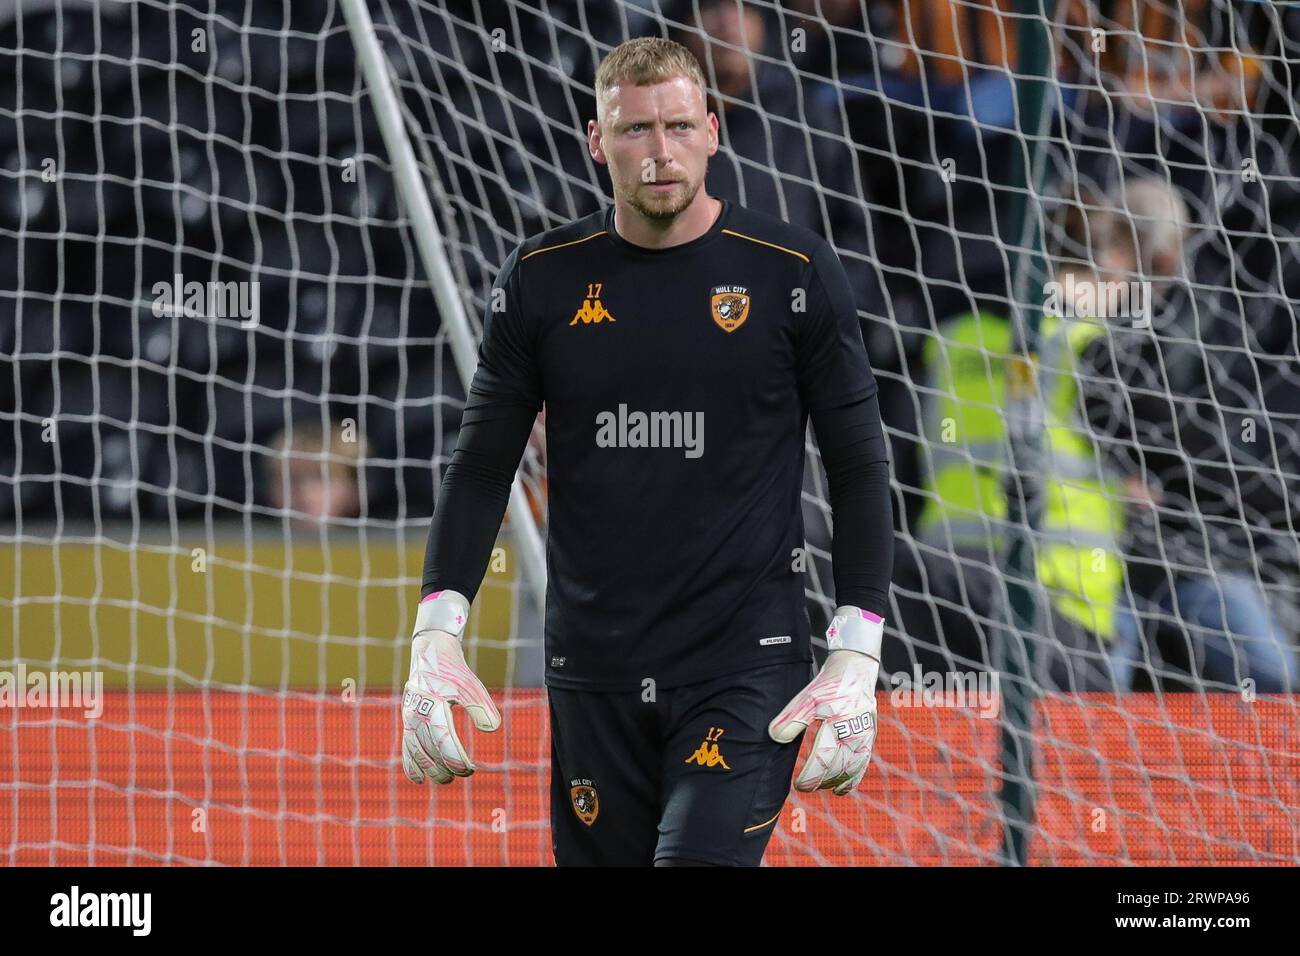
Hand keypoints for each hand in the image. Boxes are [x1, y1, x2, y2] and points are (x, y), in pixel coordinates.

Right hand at [401, 592, 501, 784]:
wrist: (431, 652)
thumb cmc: (453, 669)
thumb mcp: (470, 685)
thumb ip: (481, 707)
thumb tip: (492, 729)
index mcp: (432, 707)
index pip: (444, 742)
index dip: (456, 759)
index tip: (470, 769)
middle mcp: (417, 715)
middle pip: (428, 751)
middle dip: (443, 768)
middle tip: (460, 777)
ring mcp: (409, 718)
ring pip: (415, 752)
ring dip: (428, 769)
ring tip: (443, 781)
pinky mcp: (407, 719)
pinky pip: (406, 746)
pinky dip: (410, 763)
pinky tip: (418, 779)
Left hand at [768, 607, 883, 795]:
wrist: (855, 669)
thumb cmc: (829, 684)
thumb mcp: (807, 698)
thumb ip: (791, 719)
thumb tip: (774, 737)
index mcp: (838, 726)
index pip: (823, 760)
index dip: (810, 776)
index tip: (798, 784)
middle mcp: (854, 735)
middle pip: (838, 768)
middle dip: (821, 781)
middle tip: (805, 787)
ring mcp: (864, 738)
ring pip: (853, 769)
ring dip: (838, 781)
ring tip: (826, 790)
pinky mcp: (869, 737)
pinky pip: (863, 762)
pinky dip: (854, 777)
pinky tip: (844, 787)